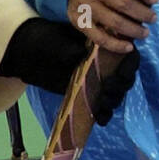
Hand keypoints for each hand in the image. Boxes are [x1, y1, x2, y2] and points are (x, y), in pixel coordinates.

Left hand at [0, 15, 139, 125]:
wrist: (28, 55)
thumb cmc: (45, 42)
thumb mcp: (59, 43)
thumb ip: (72, 50)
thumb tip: (84, 55)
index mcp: (104, 41)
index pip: (127, 51)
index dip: (129, 64)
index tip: (120, 75)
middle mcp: (105, 59)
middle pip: (125, 75)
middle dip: (121, 85)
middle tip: (107, 92)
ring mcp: (97, 77)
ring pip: (116, 92)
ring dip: (114, 100)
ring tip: (103, 105)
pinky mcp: (88, 92)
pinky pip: (102, 104)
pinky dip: (104, 113)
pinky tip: (101, 119)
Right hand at [67, 0, 158, 54]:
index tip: (157, 0)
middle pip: (121, 2)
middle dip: (142, 13)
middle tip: (154, 18)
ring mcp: (83, 3)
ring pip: (112, 21)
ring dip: (133, 30)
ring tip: (145, 33)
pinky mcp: (77, 20)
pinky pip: (98, 36)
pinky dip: (115, 44)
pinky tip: (129, 47)